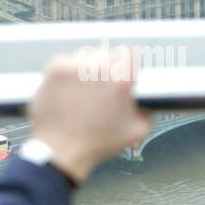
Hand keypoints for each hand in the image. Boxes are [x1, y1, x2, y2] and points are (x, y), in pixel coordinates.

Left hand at [27, 46, 152, 183]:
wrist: (61, 151)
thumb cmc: (98, 143)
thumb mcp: (137, 132)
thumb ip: (148, 110)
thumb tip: (145, 99)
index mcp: (122, 81)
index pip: (130, 52)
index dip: (127, 64)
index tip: (122, 72)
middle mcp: (99, 69)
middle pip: (107, 55)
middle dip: (106, 70)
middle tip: (100, 90)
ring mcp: (75, 67)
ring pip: (85, 57)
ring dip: (86, 70)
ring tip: (83, 92)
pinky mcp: (56, 69)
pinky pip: (66, 61)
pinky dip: (68, 73)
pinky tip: (69, 90)